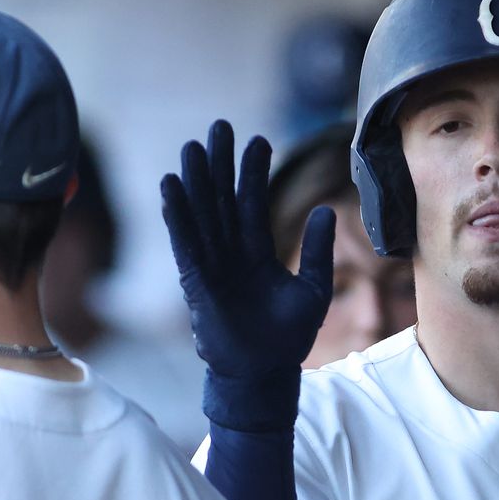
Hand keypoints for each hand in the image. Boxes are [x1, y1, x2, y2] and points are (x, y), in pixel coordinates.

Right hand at [160, 120, 333, 408]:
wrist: (266, 373)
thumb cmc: (288, 338)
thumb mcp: (314, 289)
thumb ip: (318, 251)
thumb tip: (328, 210)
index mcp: (257, 252)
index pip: (252, 202)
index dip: (253, 172)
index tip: (257, 139)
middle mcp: (231, 253)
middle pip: (222, 199)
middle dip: (219, 164)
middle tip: (218, 126)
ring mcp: (211, 265)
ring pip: (201, 214)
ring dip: (195, 181)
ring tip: (191, 147)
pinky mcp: (196, 281)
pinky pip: (184, 242)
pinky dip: (177, 216)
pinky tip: (170, 188)